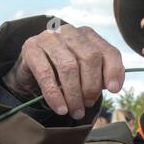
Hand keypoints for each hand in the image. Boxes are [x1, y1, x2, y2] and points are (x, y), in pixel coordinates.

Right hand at [6, 23, 124, 118]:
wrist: (29, 72)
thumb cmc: (62, 74)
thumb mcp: (85, 74)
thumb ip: (101, 76)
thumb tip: (114, 86)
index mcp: (87, 35)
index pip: (108, 51)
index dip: (113, 71)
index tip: (114, 90)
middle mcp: (69, 32)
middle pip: (89, 58)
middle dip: (91, 86)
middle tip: (88, 104)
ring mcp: (49, 38)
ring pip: (69, 66)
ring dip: (74, 94)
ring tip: (76, 112)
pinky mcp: (31, 48)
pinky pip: (46, 74)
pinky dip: (55, 95)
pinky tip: (61, 109)